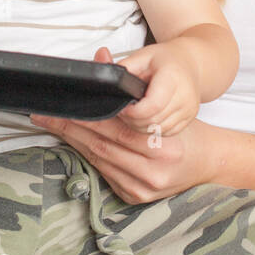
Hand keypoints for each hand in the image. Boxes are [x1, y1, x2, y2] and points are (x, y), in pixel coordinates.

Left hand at [29, 46, 220, 202]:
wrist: (209, 162)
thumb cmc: (186, 130)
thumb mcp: (165, 102)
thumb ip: (131, 81)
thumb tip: (102, 56)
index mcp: (165, 146)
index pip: (116, 128)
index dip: (86, 116)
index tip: (63, 106)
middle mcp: (155, 171)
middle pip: (102, 146)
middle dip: (70, 129)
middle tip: (45, 115)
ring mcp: (145, 188)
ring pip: (99, 161)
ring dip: (74, 142)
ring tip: (53, 126)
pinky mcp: (137, 198)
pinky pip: (105, 174)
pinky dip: (88, 156)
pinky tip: (75, 142)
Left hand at [108, 42, 199, 137]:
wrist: (191, 63)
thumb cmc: (166, 59)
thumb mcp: (142, 56)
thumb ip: (123, 66)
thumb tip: (104, 71)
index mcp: (173, 77)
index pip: (151, 106)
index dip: (132, 111)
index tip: (121, 107)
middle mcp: (185, 96)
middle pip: (153, 121)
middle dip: (132, 120)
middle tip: (123, 111)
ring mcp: (189, 110)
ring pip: (158, 130)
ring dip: (141, 127)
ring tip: (133, 114)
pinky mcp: (189, 119)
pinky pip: (166, 133)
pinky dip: (152, 129)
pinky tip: (146, 118)